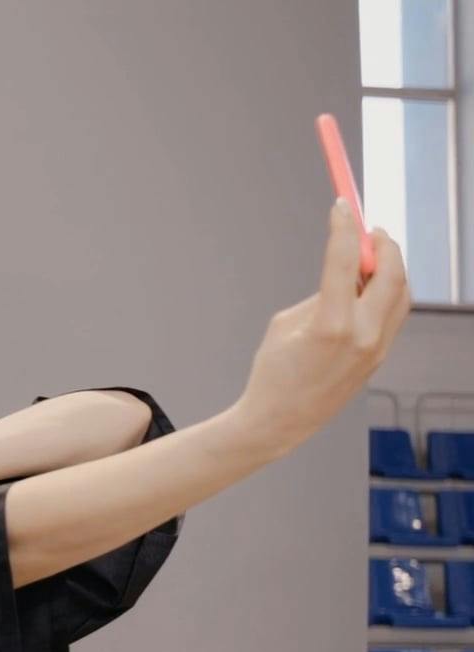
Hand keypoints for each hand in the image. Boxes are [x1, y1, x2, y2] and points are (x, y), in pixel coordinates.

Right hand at [230, 201, 410, 459]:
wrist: (278, 421)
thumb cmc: (273, 372)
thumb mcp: (286, 323)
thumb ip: (321, 295)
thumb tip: (346, 274)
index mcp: (332, 324)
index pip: (347, 260)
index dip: (345, 227)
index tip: (342, 207)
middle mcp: (362, 336)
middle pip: (391, 273)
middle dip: (383, 245)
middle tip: (370, 230)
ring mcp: (376, 349)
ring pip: (401, 293)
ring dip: (391, 268)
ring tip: (371, 257)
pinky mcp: (379, 357)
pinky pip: (395, 314)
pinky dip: (388, 292)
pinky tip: (371, 286)